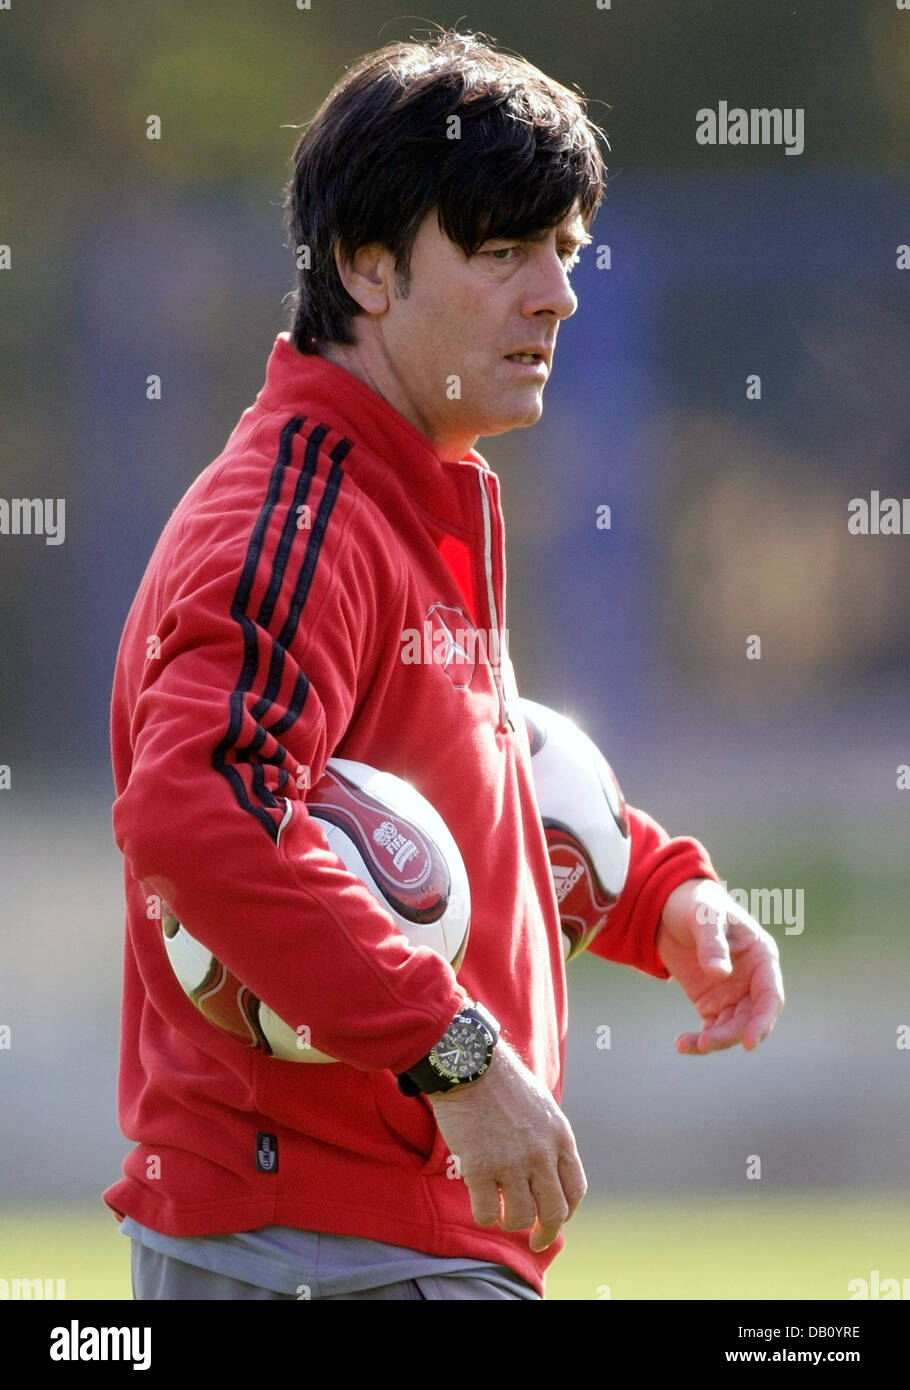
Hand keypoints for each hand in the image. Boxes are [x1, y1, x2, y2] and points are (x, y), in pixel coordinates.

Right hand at [428, 1041, 585, 1251]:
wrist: (471, 1064)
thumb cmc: (503, 1083)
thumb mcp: (542, 1107)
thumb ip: (549, 1139)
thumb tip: (550, 1172)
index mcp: (560, 1138)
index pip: (575, 1191)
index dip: (566, 1212)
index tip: (554, 1218)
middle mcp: (541, 1154)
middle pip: (554, 1212)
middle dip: (545, 1233)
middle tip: (535, 1240)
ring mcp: (511, 1162)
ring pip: (520, 1218)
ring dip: (511, 1222)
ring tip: (501, 1213)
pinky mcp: (479, 1167)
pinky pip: (488, 1213)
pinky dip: (485, 1215)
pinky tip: (480, 1202)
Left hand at [655, 878, 784, 1055]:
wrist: (670, 908)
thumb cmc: (697, 905)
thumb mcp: (705, 917)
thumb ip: (713, 943)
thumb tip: (720, 974)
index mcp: (762, 957)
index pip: (771, 996)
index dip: (763, 1020)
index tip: (749, 1042)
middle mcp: (752, 980)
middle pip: (750, 1018)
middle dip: (731, 1034)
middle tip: (706, 1043)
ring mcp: (733, 994)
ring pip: (731, 1028)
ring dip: (713, 1041)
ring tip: (686, 1045)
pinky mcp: (712, 1003)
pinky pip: (711, 1028)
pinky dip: (699, 1039)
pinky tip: (683, 1044)